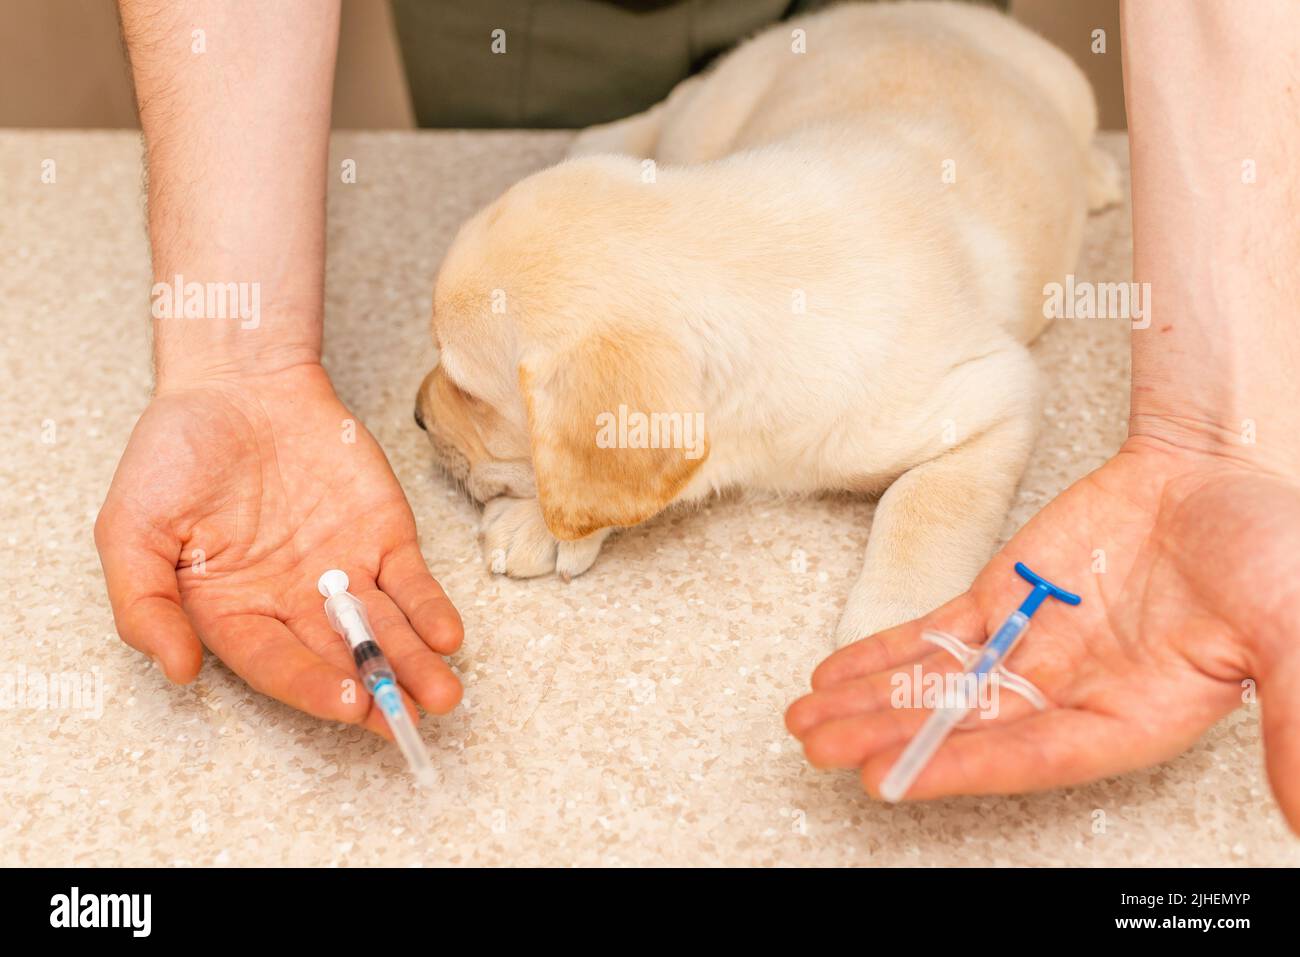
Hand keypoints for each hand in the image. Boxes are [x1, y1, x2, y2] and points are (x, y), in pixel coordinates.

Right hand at [95, 363, 462, 735]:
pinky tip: (447, 637)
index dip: (311, 686)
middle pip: (339, 658)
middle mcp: (292, 603)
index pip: (276, 663)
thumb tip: (176, 669)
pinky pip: (411, 581)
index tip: (346, 704)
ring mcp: (344, 571)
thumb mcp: (131, 528)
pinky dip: (431, 609)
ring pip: (385, 629)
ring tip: (442, 694)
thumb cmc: (175, 451)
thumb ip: (144, 603)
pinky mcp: (383, 536)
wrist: (239, 380)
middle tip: (408, 719)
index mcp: (232, 611)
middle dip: (376, 691)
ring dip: (414, 663)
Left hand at [786, 436, 1299, 831]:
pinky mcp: (1000, 600)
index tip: (888, 777)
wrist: (1220, 466)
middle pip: (964, 726)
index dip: (958, 768)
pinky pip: (932, 635)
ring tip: (804, 720)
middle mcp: (1068, 696)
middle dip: (889, 737)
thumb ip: (1295, 719)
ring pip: (935, 685)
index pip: (1029, 756)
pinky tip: (833, 674)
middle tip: (819, 747)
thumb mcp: (1292, 631)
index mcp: (1129, 721)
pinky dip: (881, 653)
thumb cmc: (1268, 549)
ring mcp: (1028, 648)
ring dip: (869, 702)